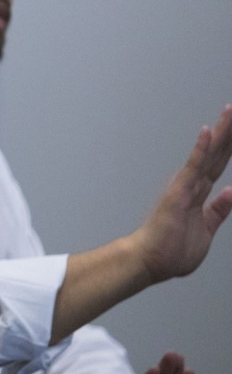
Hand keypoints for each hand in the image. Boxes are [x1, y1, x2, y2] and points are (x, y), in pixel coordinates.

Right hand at [131, 105, 231, 283]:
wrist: (151, 262)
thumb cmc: (172, 250)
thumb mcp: (206, 229)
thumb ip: (218, 210)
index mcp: (199, 194)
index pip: (219, 164)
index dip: (229, 146)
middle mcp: (192, 185)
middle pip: (216, 154)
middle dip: (229, 133)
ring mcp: (185, 186)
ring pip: (208, 154)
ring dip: (220, 133)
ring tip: (230, 111)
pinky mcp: (179, 192)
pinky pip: (193, 167)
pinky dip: (200, 149)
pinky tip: (208, 132)